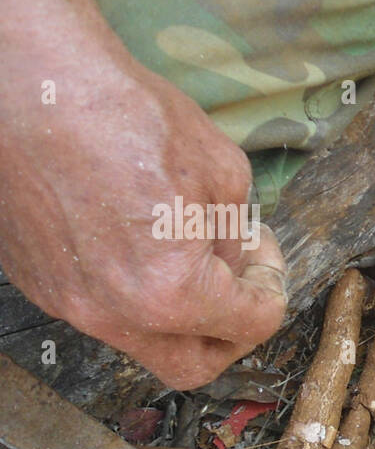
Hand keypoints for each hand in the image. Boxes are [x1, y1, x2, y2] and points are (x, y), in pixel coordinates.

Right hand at [0, 0, 285, 391]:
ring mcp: (69, 304)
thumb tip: (238, 262)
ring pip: (142, 341)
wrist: (29, 82)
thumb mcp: (223, 172)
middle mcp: (115, 314)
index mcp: (171, 293)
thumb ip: (239, 237)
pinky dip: (132, 295)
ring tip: (190, 256)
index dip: (272, 288)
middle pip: (193, 366)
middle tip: (241, 289)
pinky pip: (101, 311)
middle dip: (229, 335)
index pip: (251, 323)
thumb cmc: (127, 115)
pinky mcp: (38, 284)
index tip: (264, 255)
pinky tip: (139, 243)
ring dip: (178, 316)